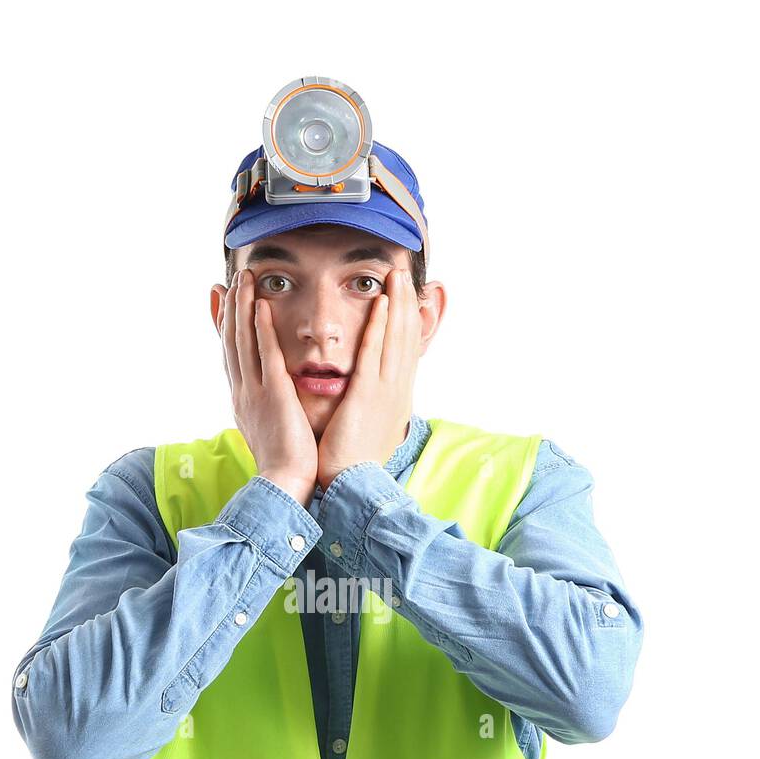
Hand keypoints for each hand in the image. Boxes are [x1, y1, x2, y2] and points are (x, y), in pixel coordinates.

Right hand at [221, 268, 317, 505]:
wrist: (283, 486)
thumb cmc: (284, 466)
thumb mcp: (269, 432)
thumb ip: (268, 412)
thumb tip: (269, 404)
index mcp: (242, 401)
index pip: (230, 355)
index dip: (224, 327)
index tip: (221, 301)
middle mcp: (242, 392)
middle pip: (231, 342)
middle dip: (230, 309)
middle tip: (230, 280)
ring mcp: (255, 392)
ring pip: (244, 341)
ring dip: (243, 308)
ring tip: (245, 279)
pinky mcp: (274, 395)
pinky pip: (265, 355)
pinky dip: (261, 328)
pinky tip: (261, 305)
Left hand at [316, 267, 421, 492]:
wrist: (352, 486)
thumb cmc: (354, 461)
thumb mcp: (370, 427)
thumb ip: (371, 404)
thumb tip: (371, 394)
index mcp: (396, 396)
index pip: (404, 349)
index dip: (406, 319)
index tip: (404, 294)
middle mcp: (397, 389)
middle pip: (405, 337)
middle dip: (405, 302)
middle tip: (403, 272)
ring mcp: (385, 391)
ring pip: (394, 339)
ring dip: (396, 303)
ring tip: (396, 275)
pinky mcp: (368, 396)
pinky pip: (374, 354)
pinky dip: (379, 327)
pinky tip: (380, 304)